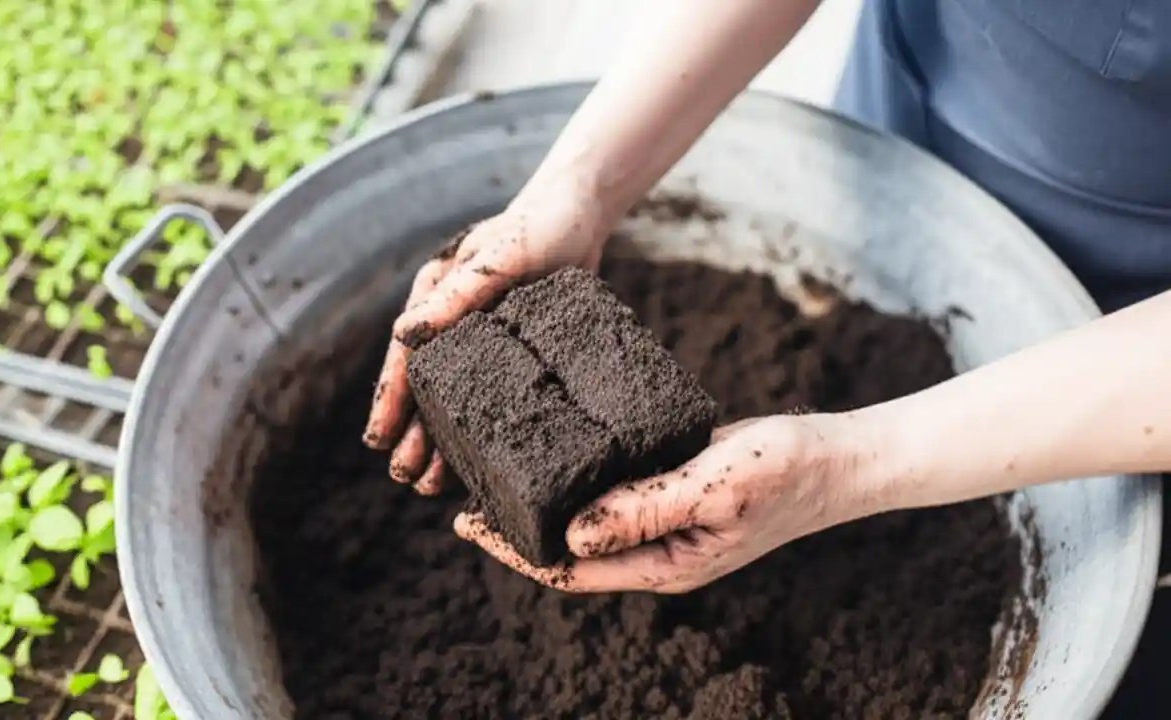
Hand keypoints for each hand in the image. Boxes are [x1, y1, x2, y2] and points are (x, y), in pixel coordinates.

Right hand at [362, 185, 609, 493]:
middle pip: (427, 389)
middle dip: (412, 435)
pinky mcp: (515, 353)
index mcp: (435, 298)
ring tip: (431, 484)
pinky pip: (495, 396)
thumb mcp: (498, 259)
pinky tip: (484, 462)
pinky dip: (487, 427)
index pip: (406, 357)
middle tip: (404, 477)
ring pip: (457, 399)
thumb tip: (404, 336)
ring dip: (442, 441)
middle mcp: (453, 324)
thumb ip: (458, 295)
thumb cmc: (536, 229)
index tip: (377, 439)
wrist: (581, 218)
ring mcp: (484, 341)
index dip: (390, 401)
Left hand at [455, 413, 880, 592]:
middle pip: (570, 547)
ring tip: (498, 466)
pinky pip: (616, 490)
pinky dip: (581, 472)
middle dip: (518, 525)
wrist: (839, 458)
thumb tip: (569, 534)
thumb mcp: (714, 485)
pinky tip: (559, 445)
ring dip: (546, 498)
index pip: (569, 568)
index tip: (466, 521)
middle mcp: (658, 550)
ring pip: (590, 517)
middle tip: (468, 489)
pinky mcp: (675, 492)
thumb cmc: (786, 472)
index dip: (514, 549)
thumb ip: (645, 509)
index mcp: (663, 565)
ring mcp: (667, 523)